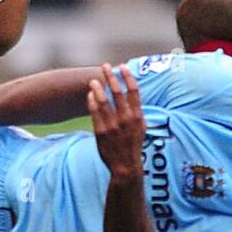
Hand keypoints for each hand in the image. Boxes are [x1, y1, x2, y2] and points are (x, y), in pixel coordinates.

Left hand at [88, 63, 144, 183]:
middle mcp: (126, 119)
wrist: (125, 165)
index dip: (127, 76)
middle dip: (111, 77)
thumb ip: (137, 111)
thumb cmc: (133, 144)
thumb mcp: (141, 127)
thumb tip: (133, 93)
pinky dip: (92, 101)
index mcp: (137, 116)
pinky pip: (94, 112)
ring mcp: (112, 125)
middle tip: (105, 66)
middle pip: (117, 92)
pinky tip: (90, 95)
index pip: (133, 91)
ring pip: (103, 101)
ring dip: (98, 87)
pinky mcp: (101, 132)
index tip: (121, 67)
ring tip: (93, 80)